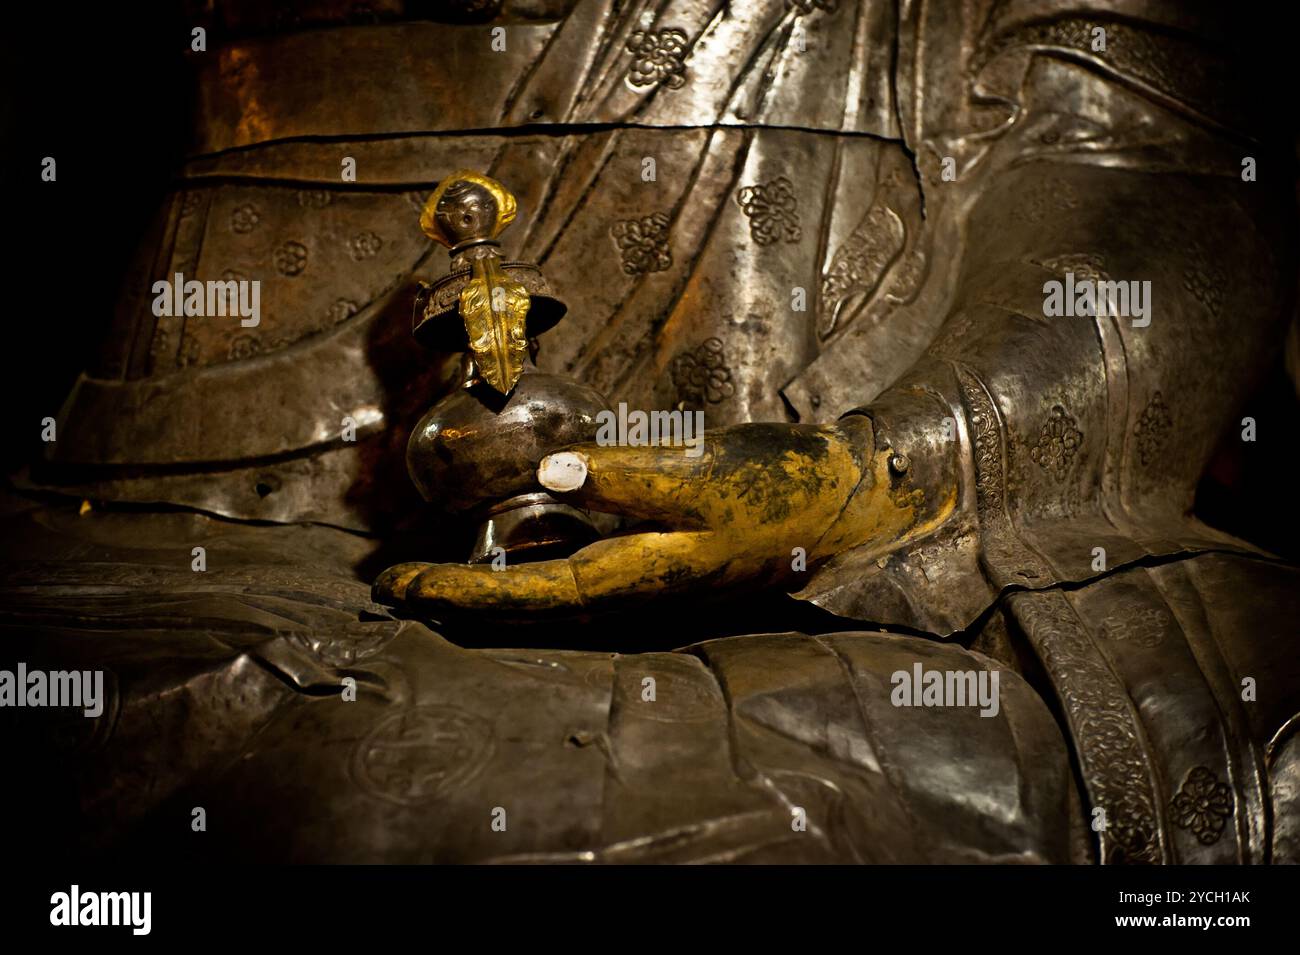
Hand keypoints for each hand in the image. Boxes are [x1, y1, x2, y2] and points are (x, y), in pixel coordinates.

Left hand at [372, 416, 949, 616]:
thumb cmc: (774, 488)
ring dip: (491, 583)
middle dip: (458, 597)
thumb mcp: (698, 475)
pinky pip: (579, 573)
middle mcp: (633, 591)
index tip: (399, 586)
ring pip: (549, 594)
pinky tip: (518, 543)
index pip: (525, 594)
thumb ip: (623, 477)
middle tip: (396, 585)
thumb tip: (548, 474)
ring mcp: (647, 582)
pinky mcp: (660, 563)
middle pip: (527, 605)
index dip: (458, 592)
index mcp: (635, 577)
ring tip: (438, 572)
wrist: (841, 501)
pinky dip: (534, 563)